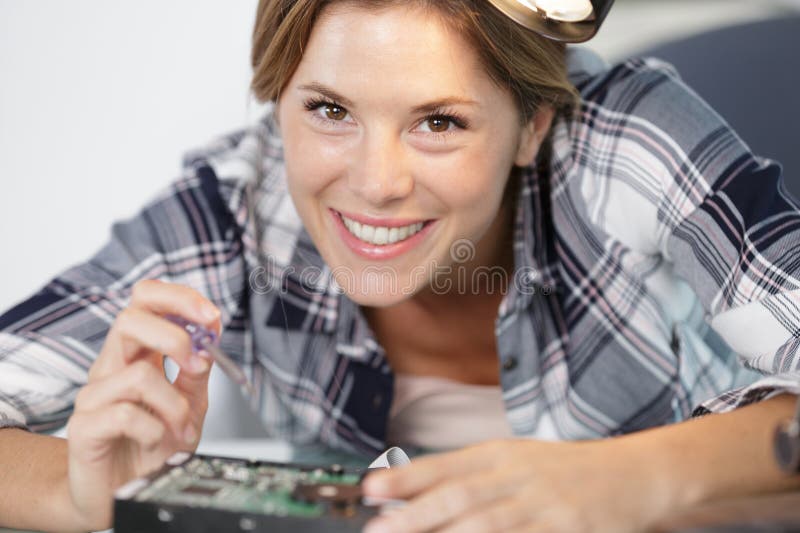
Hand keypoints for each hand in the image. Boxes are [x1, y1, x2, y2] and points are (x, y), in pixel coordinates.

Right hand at [65, 279, 219, 529]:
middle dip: (175, 335)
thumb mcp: (189, 406)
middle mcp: (113, 366)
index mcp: (138, 353)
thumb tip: (209, 343)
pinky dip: (154, 430)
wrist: (120, 494)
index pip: (146, 300)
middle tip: (198, 364)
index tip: (212, 318)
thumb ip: (197, 374)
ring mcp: (95, 395)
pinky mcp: (83, 427)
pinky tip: (155, 442)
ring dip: (174, 403)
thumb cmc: (152, 447)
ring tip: (181, 427)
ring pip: (138, 373)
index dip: (179, 298)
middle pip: (130, 317)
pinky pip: (125, 415)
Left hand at [362, 438, 678, 532]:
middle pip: (461, 495)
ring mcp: (544, 506)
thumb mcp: (517, 461)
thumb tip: (411, 491)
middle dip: (416, 514)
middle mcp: (519, 476)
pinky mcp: (567, 530)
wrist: (636, 476)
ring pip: (488, 523)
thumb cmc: (567, 471)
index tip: (371, 489)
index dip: (406, 477)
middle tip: (378, 528)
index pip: (445, 464)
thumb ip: (469, 474)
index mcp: (502, 454)